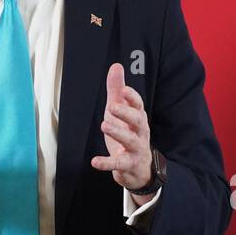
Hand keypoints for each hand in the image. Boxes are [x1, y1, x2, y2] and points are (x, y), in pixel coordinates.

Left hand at [91, 63, 152, 196]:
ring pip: (130, 141)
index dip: (132, 97)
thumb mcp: (121, 110)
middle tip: (112, 106)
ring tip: (104, 125)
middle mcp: (140, 132)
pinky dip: (107, 163)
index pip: (138, 105)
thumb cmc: (128, 133)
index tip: (123, 89)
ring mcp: (136, 149)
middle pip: (138, 121)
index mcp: (138, 118)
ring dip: (118, 133)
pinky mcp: (128, 164)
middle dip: (126, 113)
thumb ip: (116, 89)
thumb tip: (116, 66)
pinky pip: (119, 163)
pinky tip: (95, 161)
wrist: (139, 168)